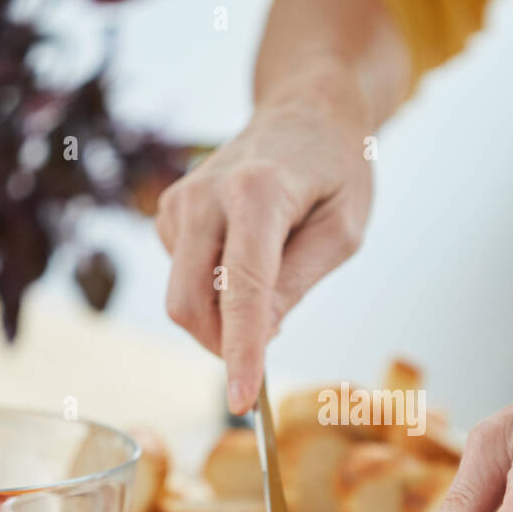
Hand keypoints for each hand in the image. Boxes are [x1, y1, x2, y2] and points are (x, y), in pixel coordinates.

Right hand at [155, 68, 374, 413]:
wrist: (306, 110)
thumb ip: (297, 282)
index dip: (241, 351)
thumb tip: (257, 334)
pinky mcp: (170, 213)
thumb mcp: (342, 232)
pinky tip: (247, 255)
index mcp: (256, 193)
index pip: (240, 290)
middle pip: (189, 303)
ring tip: (274, 272)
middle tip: (269, 344)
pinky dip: (215, 290)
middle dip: (223, 343)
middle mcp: (205, 195)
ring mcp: (179, 202)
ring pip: (182, 297)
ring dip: (223, 316)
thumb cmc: (337, 170)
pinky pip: (184, 279)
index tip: (241, 401)